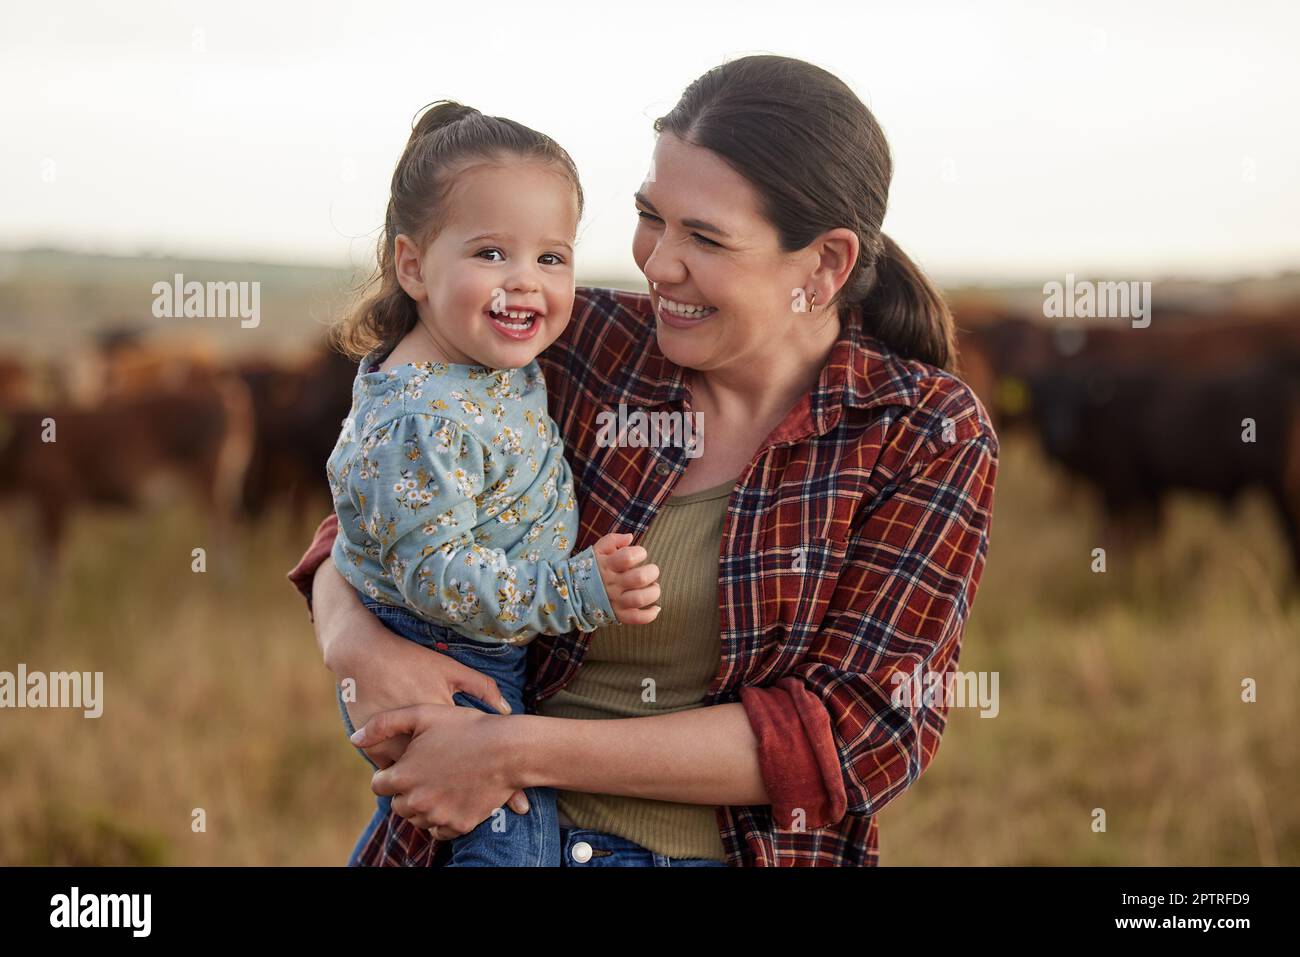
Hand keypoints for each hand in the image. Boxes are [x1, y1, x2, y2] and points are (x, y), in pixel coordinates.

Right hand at [314, 561, 529, 812]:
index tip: (520, 802)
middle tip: (492, 808)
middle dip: (472, 798)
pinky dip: (411, 784)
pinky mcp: (378, 752)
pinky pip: (398, 778)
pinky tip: (426, 790)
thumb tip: (507, 709)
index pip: (476, 757)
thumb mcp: (451, 670)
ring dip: (438, 797)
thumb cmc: (412, 661)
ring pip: (422, 786)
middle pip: (451, 780)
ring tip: (459, 803)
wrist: (365, 659)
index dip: (498, 782)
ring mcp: (398, 749)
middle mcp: (421, 741)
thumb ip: (482, 687)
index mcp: (444, 720)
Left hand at [353, 703, 524, 837]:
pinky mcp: (458, 825)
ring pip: (417, 819)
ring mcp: (438, 816)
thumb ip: (384, 724)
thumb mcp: (424, 714)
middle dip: (406, 790)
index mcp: (403, 775)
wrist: (508, 750)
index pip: (379, 786)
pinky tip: (454, 797)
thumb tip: (354, 739)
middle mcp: (416, 801)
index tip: (406, 764)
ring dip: (424, 805)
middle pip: (397, 805)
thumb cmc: (467, 727)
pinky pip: (439, 830)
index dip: (391, 773)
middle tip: (427, 772)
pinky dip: (442, 818)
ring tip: (442, 782)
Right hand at [593, 532, 660, 624]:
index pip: (628, 557)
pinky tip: (655, 608)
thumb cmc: (591, 568)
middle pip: (639, 578)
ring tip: (653, 587)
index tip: (640, 554)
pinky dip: (650, 615)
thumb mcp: (597, 551)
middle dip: (652, 572)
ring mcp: (615, 601)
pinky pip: (636, 618)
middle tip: (652, 571)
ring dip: (653, 592)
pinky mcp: (618, 615)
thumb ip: (612, 540)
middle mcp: (612, 584)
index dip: (640, 553)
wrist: (572, 593)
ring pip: (640, 598)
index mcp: (607, 566)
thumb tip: (630, 537)